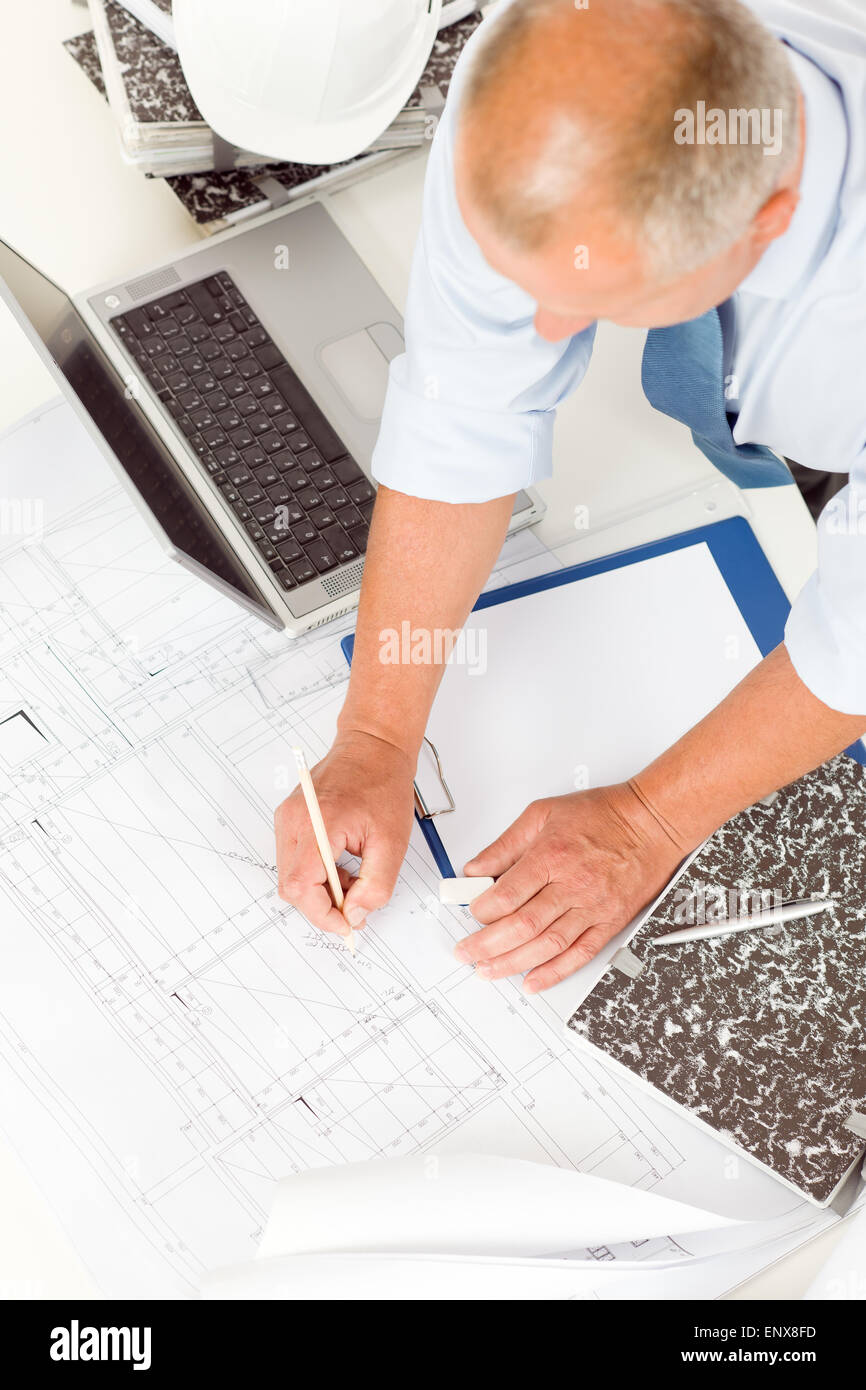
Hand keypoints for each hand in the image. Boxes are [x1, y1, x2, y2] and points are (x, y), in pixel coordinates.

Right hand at [275, 731, 415, 934]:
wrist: (373, 746)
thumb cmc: (383, 784)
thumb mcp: (392, 843)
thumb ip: (375, 886)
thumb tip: (356, 915)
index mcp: (318, 824)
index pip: (301, 887)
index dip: (321, 915)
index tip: (345, 925)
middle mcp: (294, 820)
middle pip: (291, 886)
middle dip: (322, 904)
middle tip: (355, 906)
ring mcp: (288, 818)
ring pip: (292, 875)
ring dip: (320, 889)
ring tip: (354, 878)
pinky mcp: (290, 817)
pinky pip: (295, 859)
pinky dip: (317, 872)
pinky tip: (342, 865)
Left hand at [454, 783, 684, 992]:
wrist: (652, 823)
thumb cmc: (601, 815)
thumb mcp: (543, 813)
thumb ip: (506, 844)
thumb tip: (476, 869)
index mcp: (552, 855)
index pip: (508, 894)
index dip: (482, 910)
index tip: (472, 913)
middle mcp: (573, 885)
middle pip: (523, 925)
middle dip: (487, 945)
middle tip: (467, 953)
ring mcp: (593, 907)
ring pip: (548, 945)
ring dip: (513, 963)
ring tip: (489, 970)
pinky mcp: (610, 922)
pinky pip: (580, 954)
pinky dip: (554, 972)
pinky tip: (533, 981)